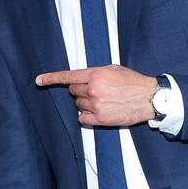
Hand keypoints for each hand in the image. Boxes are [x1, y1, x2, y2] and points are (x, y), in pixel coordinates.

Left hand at [35, 65, 155, 126]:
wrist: (148, 98)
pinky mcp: (100, 119)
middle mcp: (93, 89)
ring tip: (105, 101)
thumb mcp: (113, 69)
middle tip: (98, 91)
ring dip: (87, 103)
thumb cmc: (133, 82)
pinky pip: (82, 118)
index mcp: (95, 74)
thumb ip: (95, 73)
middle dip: (81, 91)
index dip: (51, 78)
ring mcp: (95, 105)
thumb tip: (81, 78)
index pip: (68, 76)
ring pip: (78, 105)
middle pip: (73, 92)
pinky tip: (100, 112)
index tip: (38, 80)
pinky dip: (88, 116)